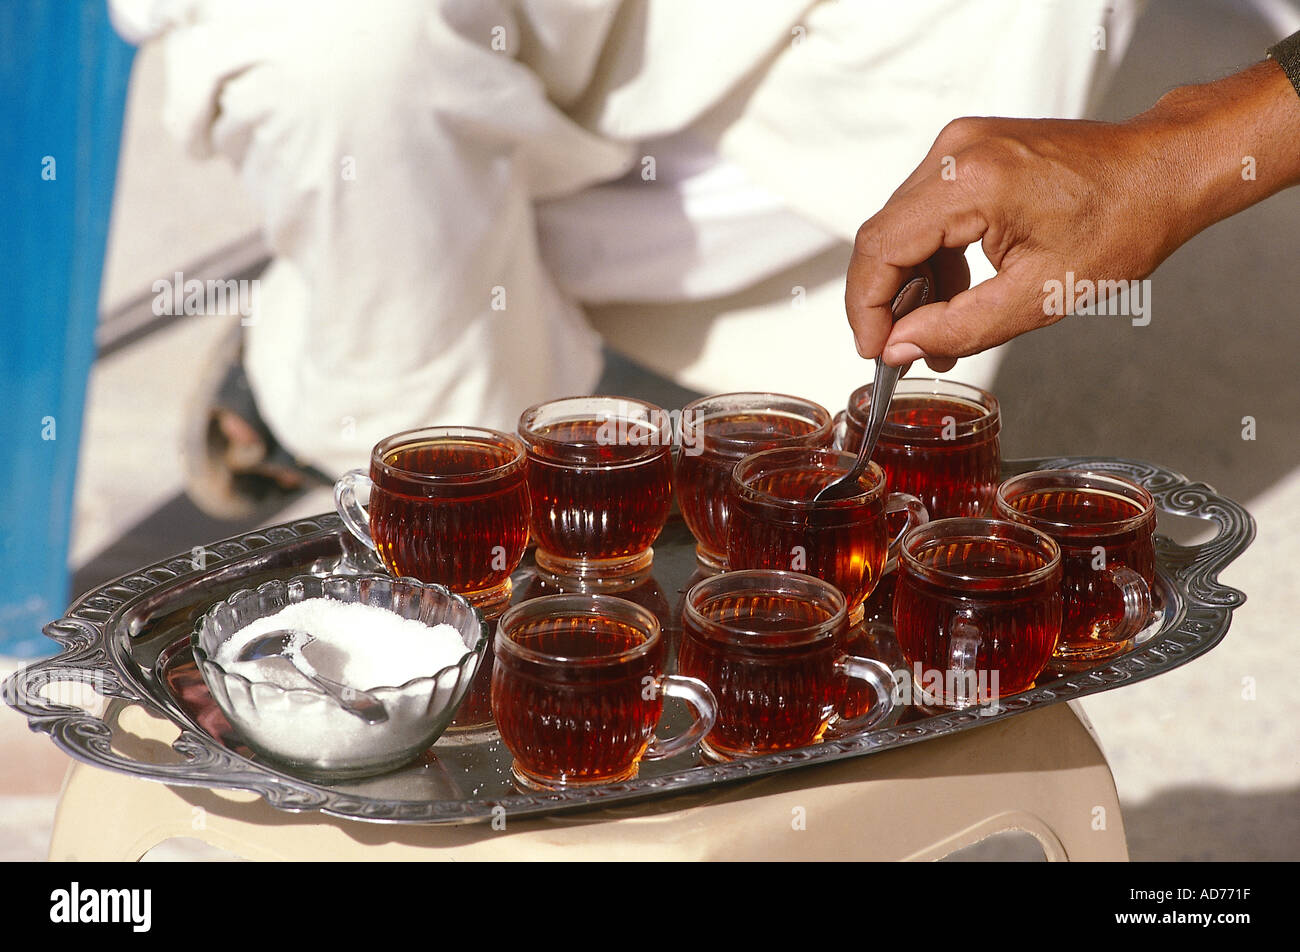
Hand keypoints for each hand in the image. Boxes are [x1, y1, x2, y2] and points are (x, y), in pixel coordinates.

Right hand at [846, 60, 1299, 368]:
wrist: (1162, 171)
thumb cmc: (1124, 220)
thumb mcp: (1041, 295)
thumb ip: (959, 328)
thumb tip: (900, 348)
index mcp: (970, 182)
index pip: (880, 248)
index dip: (866, 308)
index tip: (874, 350)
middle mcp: (955, 153)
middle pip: (882, 237)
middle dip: (885, 302)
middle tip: (901, 351)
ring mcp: (959, 148)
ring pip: (900, 227)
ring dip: (908, 284)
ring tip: (933, 334)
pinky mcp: (968, 154)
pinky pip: (925, 213)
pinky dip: (929, 259)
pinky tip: (951, 296)